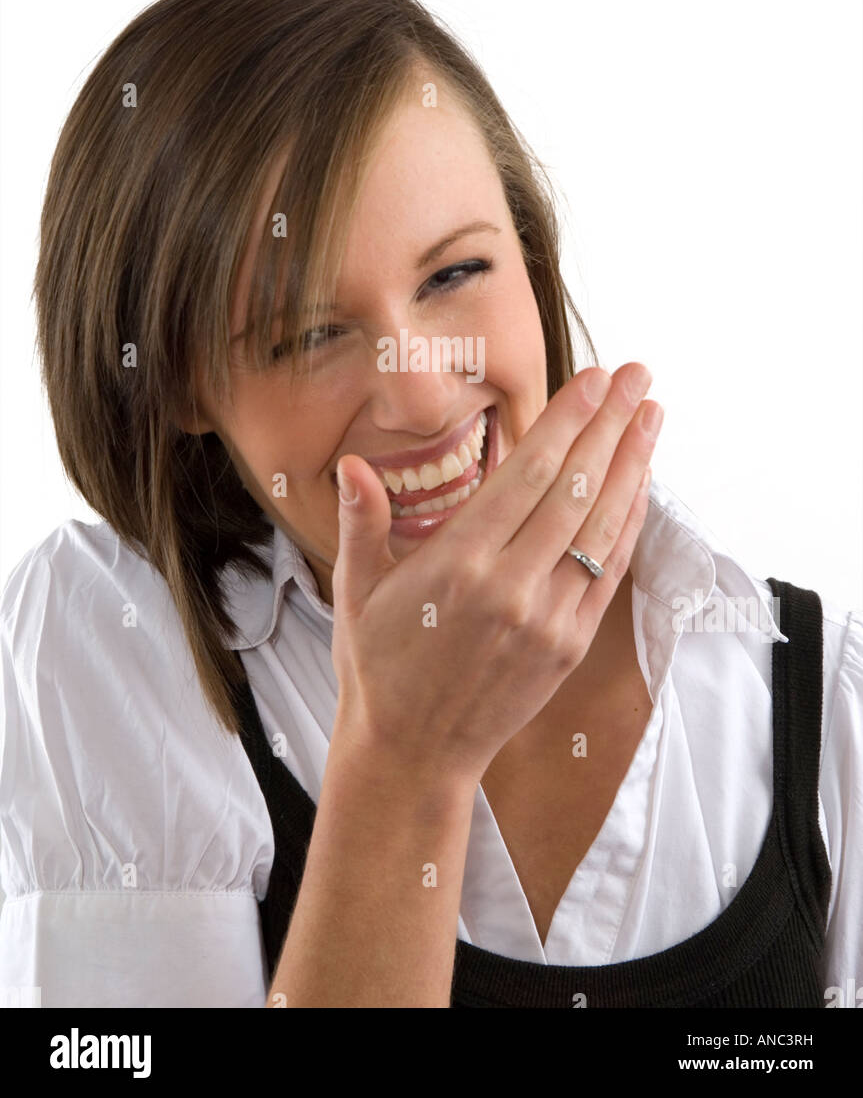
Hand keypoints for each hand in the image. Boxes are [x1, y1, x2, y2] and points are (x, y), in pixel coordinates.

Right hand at [330, 363, 661, 786]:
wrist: (413, 754)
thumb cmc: (379, 665)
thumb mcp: (356, 590)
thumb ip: (360, 522)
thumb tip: (354, 465)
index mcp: (457, 564)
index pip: (527, 474)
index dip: (566, 421)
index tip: (594, 380)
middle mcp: (510, 588)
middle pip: (575, 488)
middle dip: (611, 425)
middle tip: (637, 374)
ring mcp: (548, 619)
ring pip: (602, 526)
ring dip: (632, 465)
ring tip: (652, 415)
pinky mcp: (570, 646)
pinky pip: (609, 573)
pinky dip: (628, 524)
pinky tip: (640, 485)